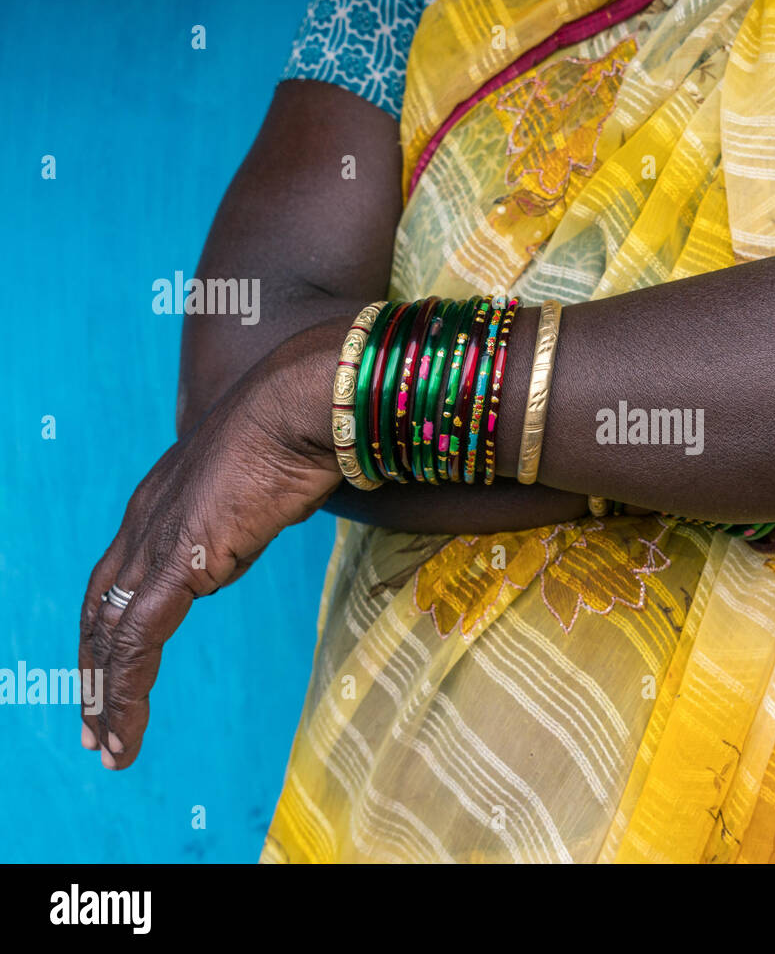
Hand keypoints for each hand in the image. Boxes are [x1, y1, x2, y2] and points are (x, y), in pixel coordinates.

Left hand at [79, 347, 341, 768]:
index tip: (116, 672)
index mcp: (160, 504)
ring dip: (105, 698)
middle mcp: (143, 524)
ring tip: (109, 747)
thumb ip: (239, 522)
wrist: (302, 406)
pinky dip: (125, 691)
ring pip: (109, 636)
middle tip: (93, 728)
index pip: (117, 579)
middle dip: (93, 672)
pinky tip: (125, 727)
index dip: (110, 628)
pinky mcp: (179, 563)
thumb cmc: (298, 434)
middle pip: (97, 611)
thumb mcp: (261, 488)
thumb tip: (241, 545)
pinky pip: (137, 642)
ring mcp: (154, 542)